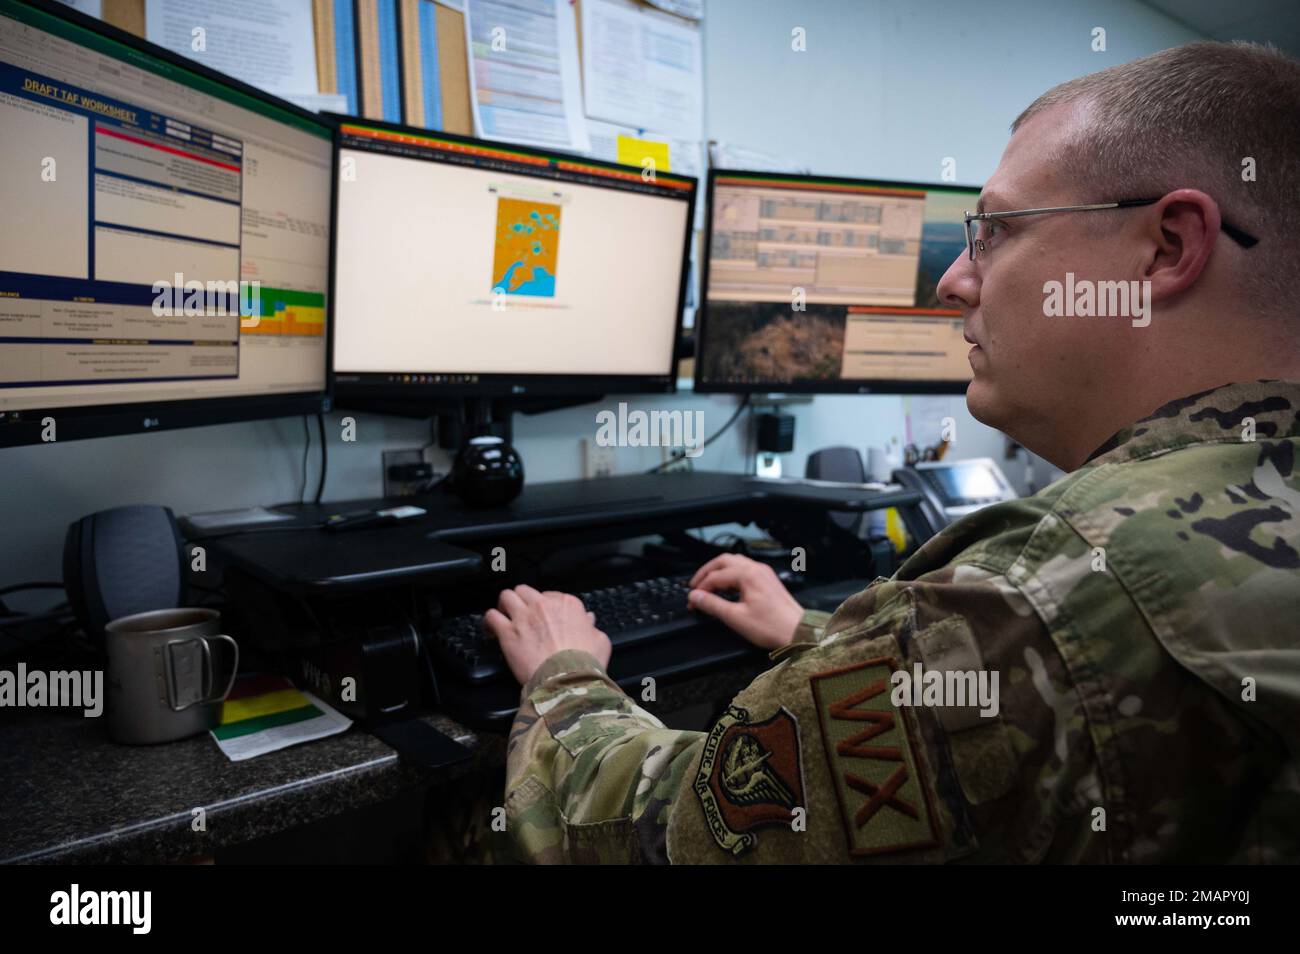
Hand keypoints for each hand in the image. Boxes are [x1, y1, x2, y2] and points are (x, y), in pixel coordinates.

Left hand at [484, 584, 611, 684]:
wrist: (567, 679)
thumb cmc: (584, 662)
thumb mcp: (600, 640)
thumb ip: (592, 627)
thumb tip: (589, 621)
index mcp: (567, 604)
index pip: (551, 595)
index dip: (546, 606)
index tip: (544, 617)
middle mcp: (543, 605)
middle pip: (525, 591)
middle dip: (522, 600)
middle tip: (521, 613)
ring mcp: (524, 617)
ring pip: (507, 596)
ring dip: (505, 605)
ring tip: (504, 616)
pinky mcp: (508, 632)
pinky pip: (491, 616)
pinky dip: (489, 622)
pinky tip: (491, 630)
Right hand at [687, 554, 803, 649]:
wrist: (798, 632)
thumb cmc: (772, 626)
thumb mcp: (736, 618)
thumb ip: (713, 605)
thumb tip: (695, 597)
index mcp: (748, 575)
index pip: (715, 576)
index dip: (700, 588)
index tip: (693, 600)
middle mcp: (756, 569)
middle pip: (724, 561)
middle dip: (706, 572)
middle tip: (695, 585)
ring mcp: (764, 573)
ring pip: (735, 562)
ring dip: (719, 571)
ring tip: (708, 583)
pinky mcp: (768, 580)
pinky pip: (745, 569)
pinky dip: (731, 574)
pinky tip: (728, 586)